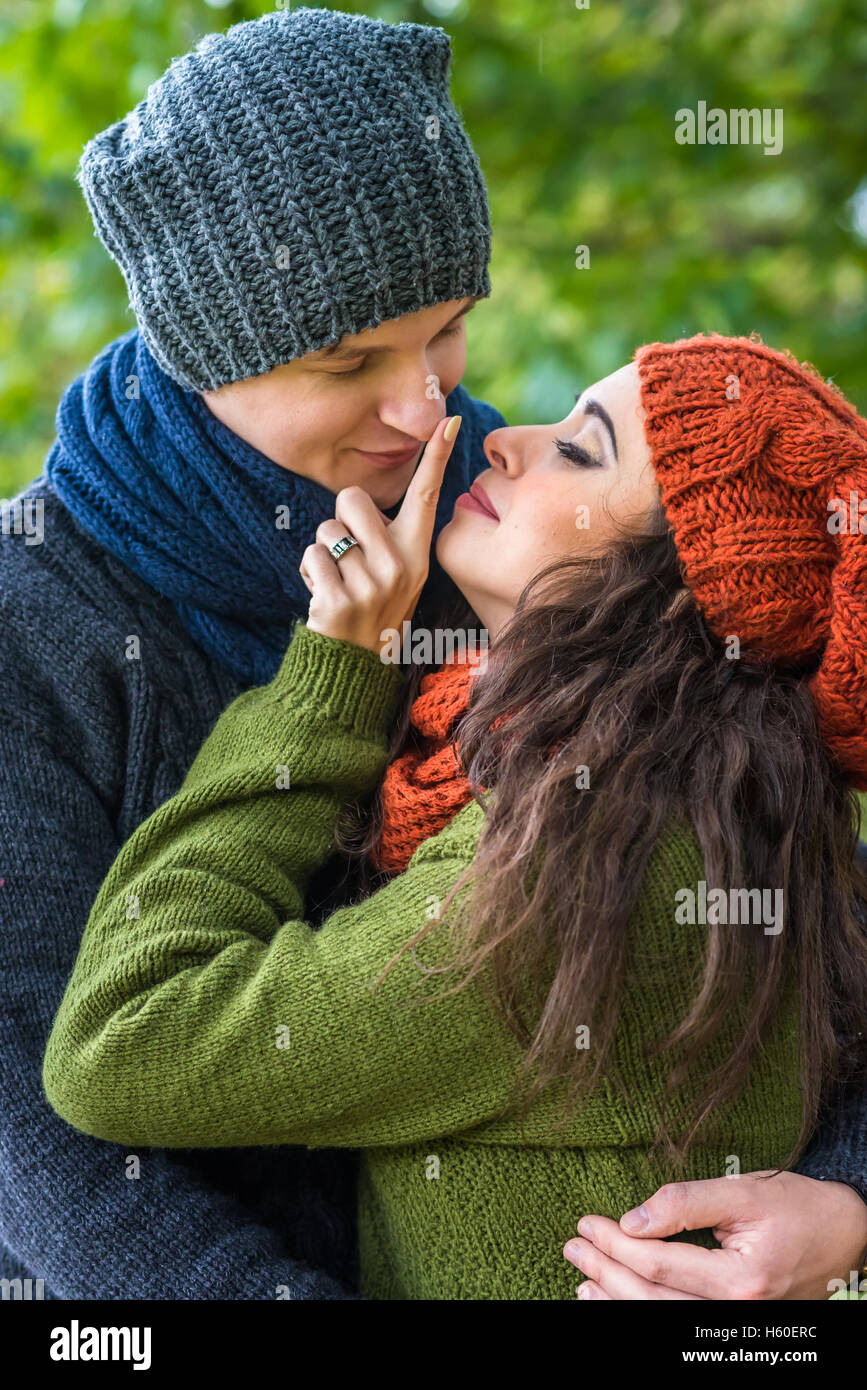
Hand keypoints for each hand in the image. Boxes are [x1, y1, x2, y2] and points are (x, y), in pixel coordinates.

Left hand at [300, 415, 461, 655]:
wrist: (354, 666)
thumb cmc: (371, 607)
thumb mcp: (396, 573)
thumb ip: (388, 537)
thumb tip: (362, 500)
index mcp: (417, 553)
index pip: (427, 495)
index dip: (437, 455)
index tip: (449, 419)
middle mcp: (400, 566)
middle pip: (351, 498)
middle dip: (339, 521)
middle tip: (351, 558)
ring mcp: (372, 585)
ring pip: (325, 531)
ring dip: (322, 553)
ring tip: (339, 582)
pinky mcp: (341, 601)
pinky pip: (311, 558)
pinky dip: (309, 573)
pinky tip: (324, 597)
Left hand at [563, 1171, 866, 1299]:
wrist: (848, 1237)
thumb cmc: (800, 1209)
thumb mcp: (744, 1192)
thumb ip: (688, 1202)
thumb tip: (634, 1218)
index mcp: (740, 1280)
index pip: (659, 1265)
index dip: (616, 1244)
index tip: (587, 1223)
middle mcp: (736, 1312)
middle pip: (653, 1297)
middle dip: (606, 1271)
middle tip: (572, 1247)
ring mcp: (735, 1324)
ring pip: (662, 1316)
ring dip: (617, 1298)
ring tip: (583, 1278)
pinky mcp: (735, 1321)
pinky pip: (680, 1319)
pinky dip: (644, 1308)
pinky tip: (619, 1298)